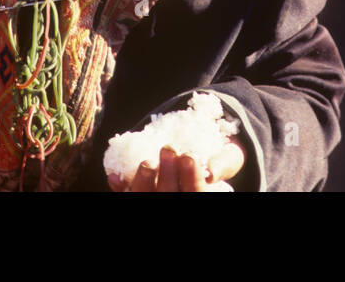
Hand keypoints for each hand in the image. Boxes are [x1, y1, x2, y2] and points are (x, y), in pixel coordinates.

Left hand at [107, 139, 244, 191]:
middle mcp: (177, 197)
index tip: (189, 157)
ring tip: (148, 162)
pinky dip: (119, 187)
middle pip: (169, 197)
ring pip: (145, 197)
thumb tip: (211, 170)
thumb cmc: (219, 154)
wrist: (205, 147)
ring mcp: (157, 195)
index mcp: (198, 194)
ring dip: (143, 182)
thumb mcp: (229, 156)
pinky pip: (126, 194)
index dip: (192, 179)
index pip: (195, 194)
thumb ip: (223, 163)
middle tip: (168, 149)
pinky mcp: (140, 189)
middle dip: (167, 175)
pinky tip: (114, 176)